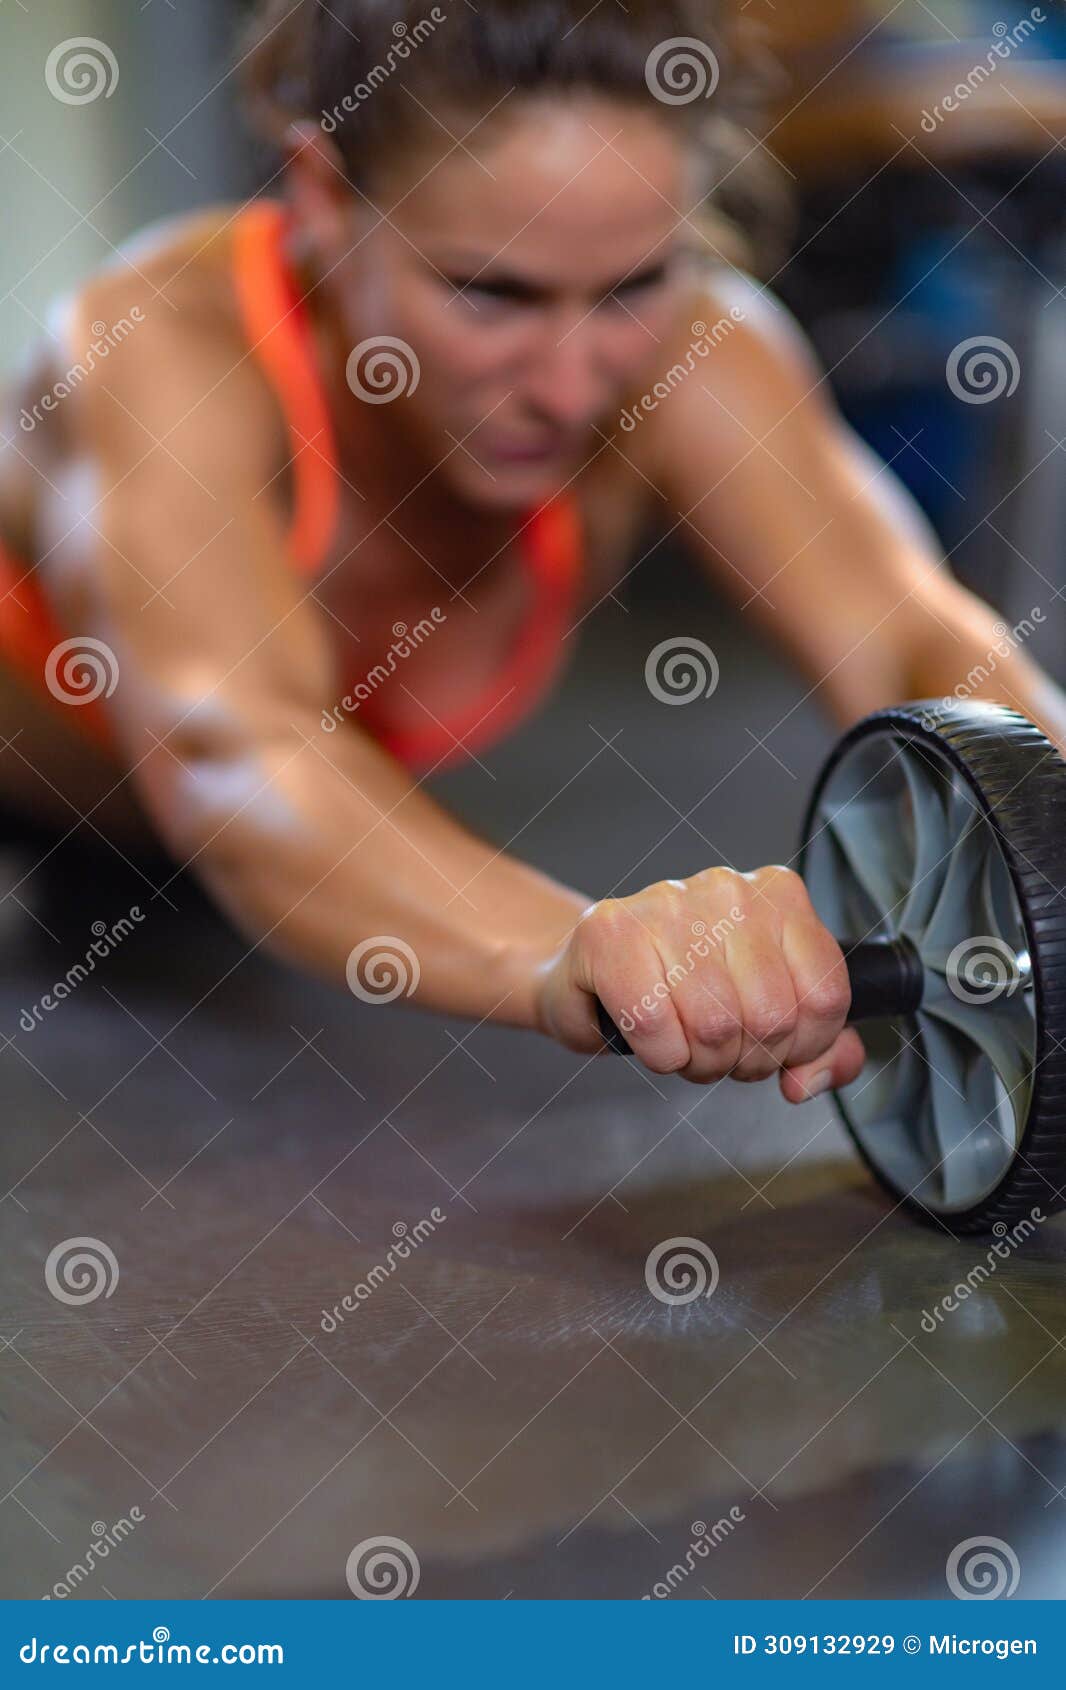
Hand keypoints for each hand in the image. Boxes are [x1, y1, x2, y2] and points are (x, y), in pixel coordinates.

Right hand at [534, 865, 864, 1098]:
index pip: (825, 996)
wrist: (585, 976)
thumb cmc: (678, 992)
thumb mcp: (763, 1015)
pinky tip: (649, 1037)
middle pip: (771, 1018)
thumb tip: (806, 1081)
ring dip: (698, 1062)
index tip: (773, 1047)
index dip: (802, 1046)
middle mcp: (728, 890)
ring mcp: (668, 904)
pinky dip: (657, 1053)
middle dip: (745, 1061)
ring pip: (715, 1026)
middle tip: (717, 1051)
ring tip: (682, 1043)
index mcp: (779, 895)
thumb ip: (817, 1050)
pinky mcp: (611, 932)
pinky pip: (656, 1025)